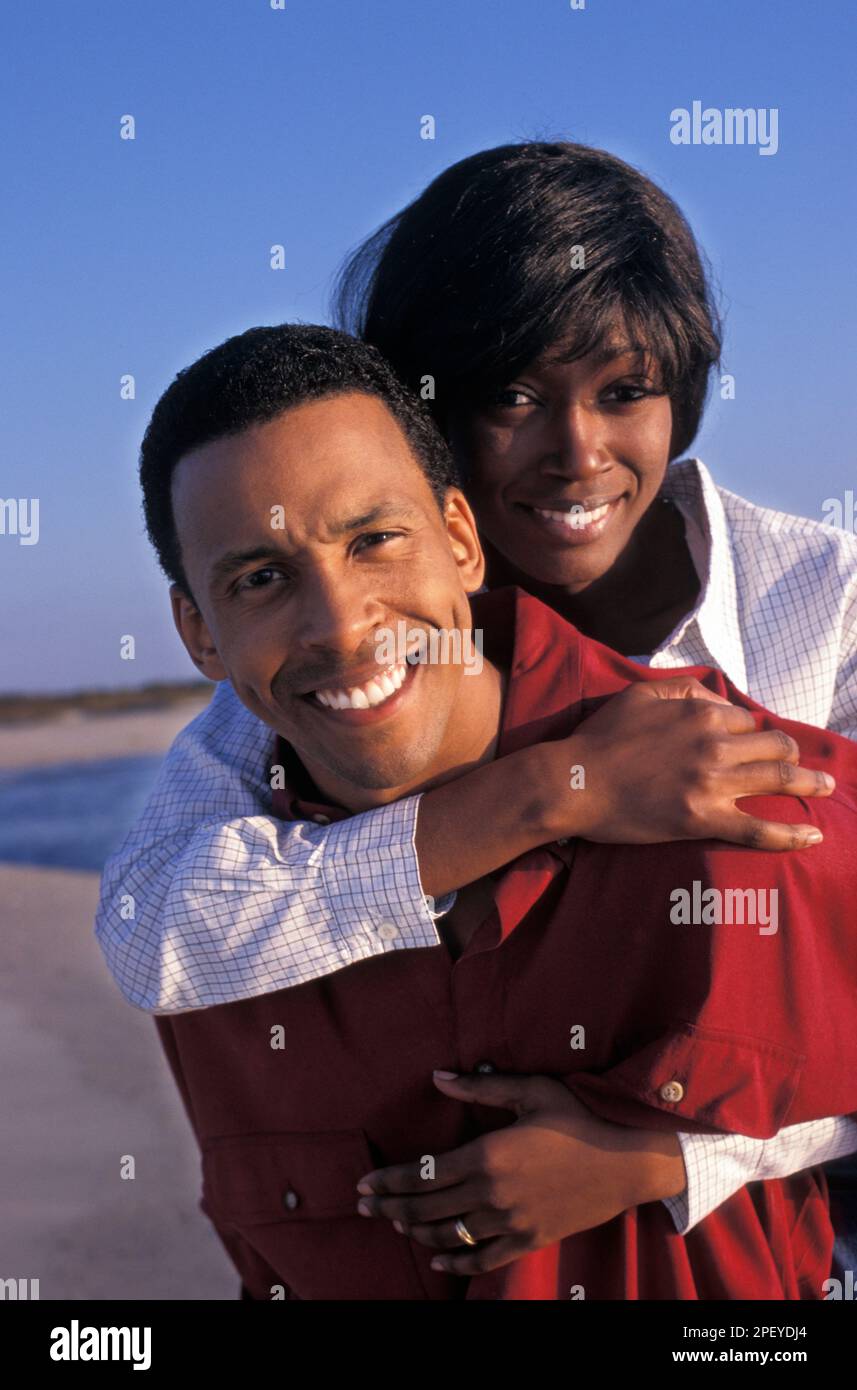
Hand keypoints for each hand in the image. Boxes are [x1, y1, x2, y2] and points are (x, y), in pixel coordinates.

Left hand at [355, 1070, 684, 1275]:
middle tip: (364, 1206)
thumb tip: (437, 1076)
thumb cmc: (576, 1119)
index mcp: (487, 1154)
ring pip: (448, 1235)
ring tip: (396, 1224)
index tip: (364, 1184)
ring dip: (415, 1231)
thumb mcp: (530, 1091)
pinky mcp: (527, 1240)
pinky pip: (481, 1259)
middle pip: (425, 1209)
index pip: (422, 1174)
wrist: (623, 1162)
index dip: (388, 1181)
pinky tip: (437, 1258)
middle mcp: (492, 1193)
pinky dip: (454, 1262)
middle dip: (389, 1207)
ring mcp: (509, 1222)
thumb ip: (481, 1087)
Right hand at [543, 677, 832, 850]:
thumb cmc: (601, 739)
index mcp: (701, 714)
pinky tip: (812, 837)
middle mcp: (714, 745)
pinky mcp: (703, 819)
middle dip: (794, 755)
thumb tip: (717, 697)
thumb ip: (684, 688)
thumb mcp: (640, 694)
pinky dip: (790, 835)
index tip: (756, 745)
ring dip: (810, 784)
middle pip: (774, 747)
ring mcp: (712, 783)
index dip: (752, 733)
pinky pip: (758, 829)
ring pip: (778, 781)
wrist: (575, 783)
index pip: (746, 721)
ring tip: (828, 788)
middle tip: (803, 766)